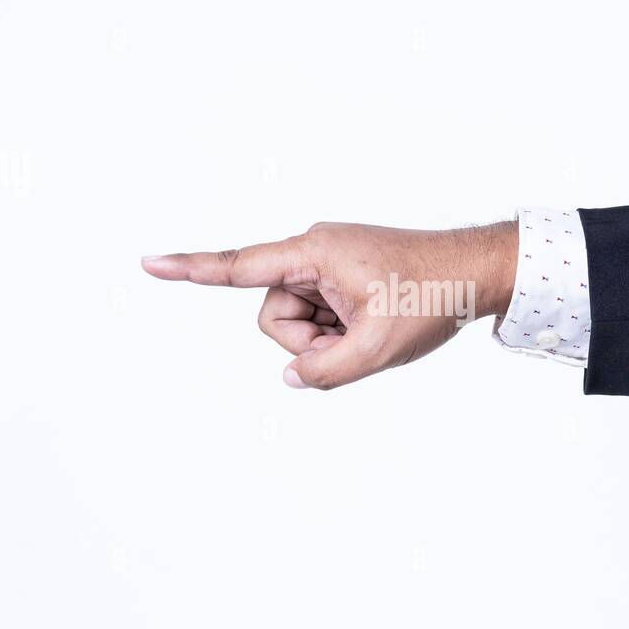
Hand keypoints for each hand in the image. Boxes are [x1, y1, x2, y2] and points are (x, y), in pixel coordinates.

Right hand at [141, 221, 516, 388]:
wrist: (479, 271)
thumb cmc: (434, 296)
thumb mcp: (379, 347)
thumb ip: (326, 370)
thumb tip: (292, 376)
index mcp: (314, 252)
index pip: (240, 266)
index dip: (191, 270)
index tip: (149, 264)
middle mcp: (314, 251)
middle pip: (275, 315)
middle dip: (308, 341)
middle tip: (358, 340)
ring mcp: (328, 264)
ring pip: (299, 322)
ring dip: (329, 338)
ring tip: (374, 329)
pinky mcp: (342, 276)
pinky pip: (321, 316)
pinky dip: (342, 331)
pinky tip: (376, 325)